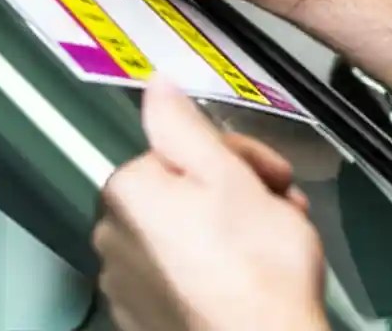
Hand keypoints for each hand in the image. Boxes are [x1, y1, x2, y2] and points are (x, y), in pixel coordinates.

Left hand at [94, 80, 327, 330]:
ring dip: (229, 230)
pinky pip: (179, 275)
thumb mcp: (228, 174)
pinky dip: (211, 270)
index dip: (240, 157)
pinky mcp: (143, 318)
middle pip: (183, 190)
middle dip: (236, 193)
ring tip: (273, 248)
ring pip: (185, 232)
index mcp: (126, 191)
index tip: (272, 176)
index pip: (185, 149)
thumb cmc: (255, 269)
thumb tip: (156, 84)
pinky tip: (247, 278)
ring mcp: (125, 283)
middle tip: (279, 210)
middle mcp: (112, 236)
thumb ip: (184, 125)